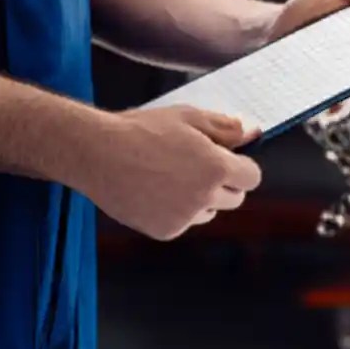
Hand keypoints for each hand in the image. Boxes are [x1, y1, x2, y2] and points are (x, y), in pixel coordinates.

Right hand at [76, 106, 262, 240]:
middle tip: (198, 167)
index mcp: (216, 168)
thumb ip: (226, 128)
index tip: (230, 161)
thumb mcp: (189, 118)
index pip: (251, 177)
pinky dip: (176, 211)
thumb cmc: (142, 130)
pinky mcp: (165, 230)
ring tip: (170, 176)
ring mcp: (185, 217)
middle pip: (235, 198)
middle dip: (225, 184)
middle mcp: (205, 197)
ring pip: (209, 212)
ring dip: (201, 199)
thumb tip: (252, 133)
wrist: (97, 153)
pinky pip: (183, 222)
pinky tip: (154, 191)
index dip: (242, 167)